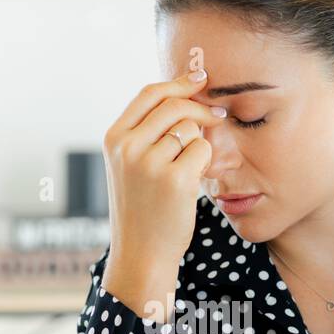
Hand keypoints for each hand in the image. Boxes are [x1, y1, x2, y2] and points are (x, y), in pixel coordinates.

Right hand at [100, 68, 227, 312]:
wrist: (141, 254)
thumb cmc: (142, 209)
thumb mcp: (131, 166)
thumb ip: (147, 132)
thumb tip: (184, 96)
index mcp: (114, 139)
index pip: (149, 94)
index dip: (178, 83)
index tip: (201, 78)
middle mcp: (127, 147)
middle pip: (174, 106)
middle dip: (201, 108)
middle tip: (219, 116)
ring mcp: (150, 162)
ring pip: (191, 129)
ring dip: (199, 144)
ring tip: (188, 170)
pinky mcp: (175, 179)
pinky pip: (203, 150)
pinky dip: (206, 163)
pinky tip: (193, 183)